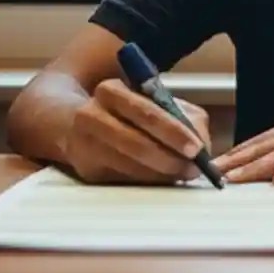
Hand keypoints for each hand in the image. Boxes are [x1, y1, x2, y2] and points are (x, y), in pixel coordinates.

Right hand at [63, 78, 210, 184]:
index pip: (145, 111)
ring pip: (129, 166)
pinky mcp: (85, 170)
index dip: (173, 131)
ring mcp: (84, 145)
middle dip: (169, 158)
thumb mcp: (152, 101)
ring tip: (183, 174)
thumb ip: (182, 115)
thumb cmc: (124, 112)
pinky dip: (147, 182)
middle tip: (193, 168)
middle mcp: (91, 115)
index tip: (196, 148)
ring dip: (161, 174)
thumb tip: (202, 142)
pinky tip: (161, 179)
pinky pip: (122, 179)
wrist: (71, 123)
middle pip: (134, 142)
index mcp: (111, 90)